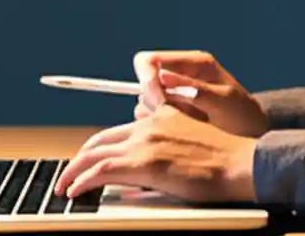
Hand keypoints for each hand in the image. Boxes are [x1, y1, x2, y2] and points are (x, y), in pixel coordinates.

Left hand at [54, 104, 257, 201]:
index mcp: (161, 116)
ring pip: (94, 152)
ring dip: (74, 170)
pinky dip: (82, 180)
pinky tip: (75, 190)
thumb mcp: (191, 139)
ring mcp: (144, 141)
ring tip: (65, 185)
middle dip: (80, 157)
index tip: (88, 157)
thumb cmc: (223, 158)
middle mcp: (148, 124)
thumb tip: (141, 170)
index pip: (120, 128)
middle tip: (70, 172)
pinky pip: (101, 170)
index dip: (99, 145)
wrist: (239, 163)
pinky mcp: (144, 162)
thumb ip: (165, 145)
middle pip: (101, 138)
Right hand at [132, 50, 269, 137]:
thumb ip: (194, 90)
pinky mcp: (172, 112)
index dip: (146, 79)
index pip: (150, 61)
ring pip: (145, 101)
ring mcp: (174, 93)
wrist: (255, 136)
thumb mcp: (224, 101)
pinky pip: (151, 117)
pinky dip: (160, 126)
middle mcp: (180, 74)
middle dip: (152, 101)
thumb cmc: (244, 116)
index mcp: (193, 63)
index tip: (158, 102)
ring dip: (157, 116)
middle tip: (171, 119)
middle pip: (143, 81)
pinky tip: (182, 132)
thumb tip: (164, 78)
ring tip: (185, 126)